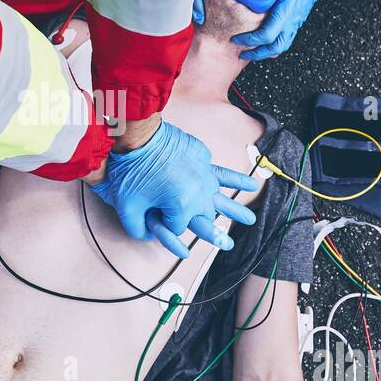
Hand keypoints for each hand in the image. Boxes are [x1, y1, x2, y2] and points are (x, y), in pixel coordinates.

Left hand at [90, 119, 258, 257]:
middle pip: (204, 218)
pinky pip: (222, 173)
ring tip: (250, 220)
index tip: (152, 215)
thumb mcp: (127, 207)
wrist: (138, 136)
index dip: (162, 224)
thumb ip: (138, 228)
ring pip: (222, 198)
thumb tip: (148, 234)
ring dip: (236, 211)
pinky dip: (237, 180)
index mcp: (182, 207)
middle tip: (227, 245)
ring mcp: (204, 176)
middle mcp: (199, 193)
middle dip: (209, 230)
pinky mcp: (203, 161)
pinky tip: (252, 185)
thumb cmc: (130, 171)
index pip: (177, 228)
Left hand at [231, 0, 330, 60]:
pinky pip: (287, 38)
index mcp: (289, 8)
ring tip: (251, 50)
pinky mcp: (299, 17)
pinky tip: (266, 40)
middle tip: (241, 53)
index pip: (268, 34)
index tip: (236, 38)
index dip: (250, 40)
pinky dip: (274, 44)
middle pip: (276, 47)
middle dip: (258, 54)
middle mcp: (294, 17)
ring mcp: (297, 19)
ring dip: (266, 51)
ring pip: (283, 45)